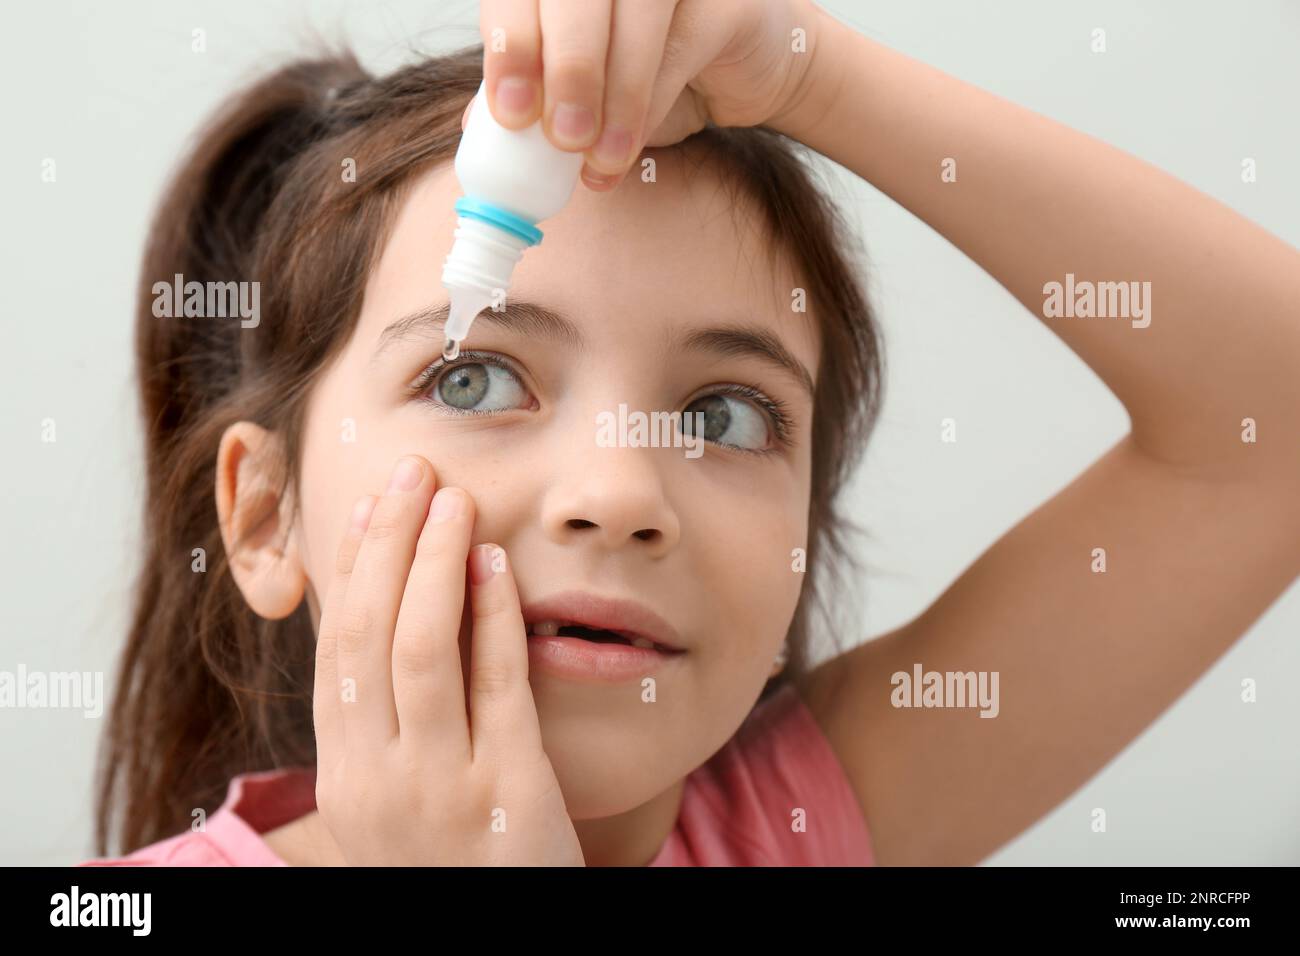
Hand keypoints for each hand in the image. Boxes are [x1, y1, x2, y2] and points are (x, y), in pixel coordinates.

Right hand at [312, 455, 584, 865]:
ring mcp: (437, 789)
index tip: (369, 503)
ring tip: (455, 500)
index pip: (335, 650)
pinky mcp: (506, 794)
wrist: (498, 943)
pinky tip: (499, 565)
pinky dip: (492, 617)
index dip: (351, 569)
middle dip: (388, 544)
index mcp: (346, 776)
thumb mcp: (401, 797)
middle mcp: (377, 780)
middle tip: (414, 473)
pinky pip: (495, 688)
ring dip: (434, 563)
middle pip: (367, 635)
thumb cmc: (457, 860)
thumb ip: (392, 722)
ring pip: (419, 651)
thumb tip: (392, 618)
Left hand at [466, 0, 833, 188]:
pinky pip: (679, 46)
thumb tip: (477, 127)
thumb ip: (534, 94)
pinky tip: (628, 149)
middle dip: (565, 69)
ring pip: (633, 15)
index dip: (511, 43)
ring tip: (598, 158)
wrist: (747, 70)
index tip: (512, 112)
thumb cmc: (656, 73)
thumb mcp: (583, 89)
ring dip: (613, 97)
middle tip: (563, 138)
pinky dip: (648, 105)